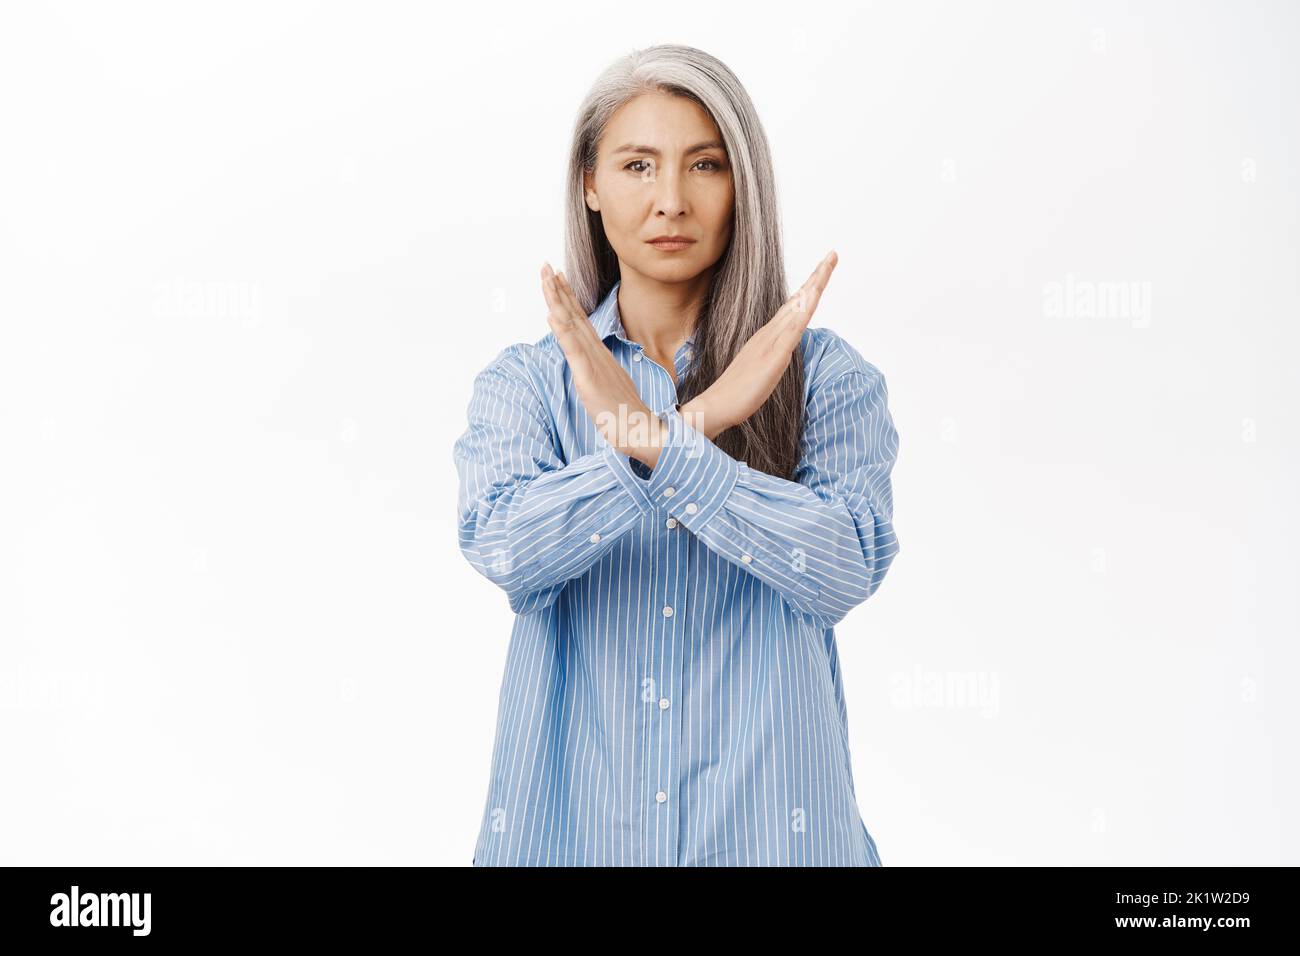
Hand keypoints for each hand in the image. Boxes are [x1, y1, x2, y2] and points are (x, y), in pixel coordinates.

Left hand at [542, 264, 667, 467]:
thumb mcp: (607, 386)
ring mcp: (593, 364)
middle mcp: (596, 353)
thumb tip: (590, 363)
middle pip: (574, 316)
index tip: (556, 277)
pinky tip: (553, 315)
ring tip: (546, 278)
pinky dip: (562, 332)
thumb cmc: (625, 413)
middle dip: (558, 290)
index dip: (567, 297)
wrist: (642, 431)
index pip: (580, 320)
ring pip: (572, 326)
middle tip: (546, 265)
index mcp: (599, 355)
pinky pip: (573, 351)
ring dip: (558, 300)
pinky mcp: (589, 378)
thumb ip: (598, 371)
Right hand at [681, 251, 837, 439]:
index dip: (810, 287)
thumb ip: (773, 354)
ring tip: (826, 266)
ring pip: (796, 310)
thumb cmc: (738, 391)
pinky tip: (808, 302)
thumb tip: (784, 346)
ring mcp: (770, 343)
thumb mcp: (762, 368)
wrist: (717, 404)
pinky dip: (799, 316)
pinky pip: (790, 334)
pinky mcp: (772, 358)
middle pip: (798, 300)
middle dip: (817, 277)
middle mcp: (770, 333)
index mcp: (769, 335)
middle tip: (833, 254)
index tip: (824, 268)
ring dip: (812, 288)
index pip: (794, 306)